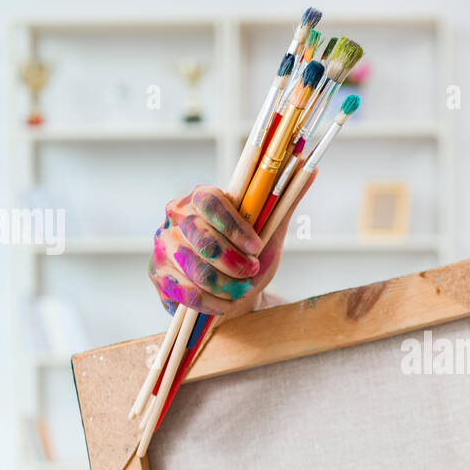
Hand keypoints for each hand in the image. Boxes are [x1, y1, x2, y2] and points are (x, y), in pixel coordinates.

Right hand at [147, 171, 316, 320]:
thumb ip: (285, 201)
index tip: (257, 247)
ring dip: (227, 286)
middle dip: (235, 264)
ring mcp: (163, 246)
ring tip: (241, 289)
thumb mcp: (270, 232)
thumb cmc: (249, 257)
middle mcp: (176, 217)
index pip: (210, 202)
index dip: (235, 227)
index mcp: (201, 198)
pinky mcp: (158, 274)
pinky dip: (212, 302)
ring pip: (196, 270)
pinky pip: (186, 293)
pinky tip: (224, 302)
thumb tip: (311, 166)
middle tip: (251, 273)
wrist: (231, 293)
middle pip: (203, 240)